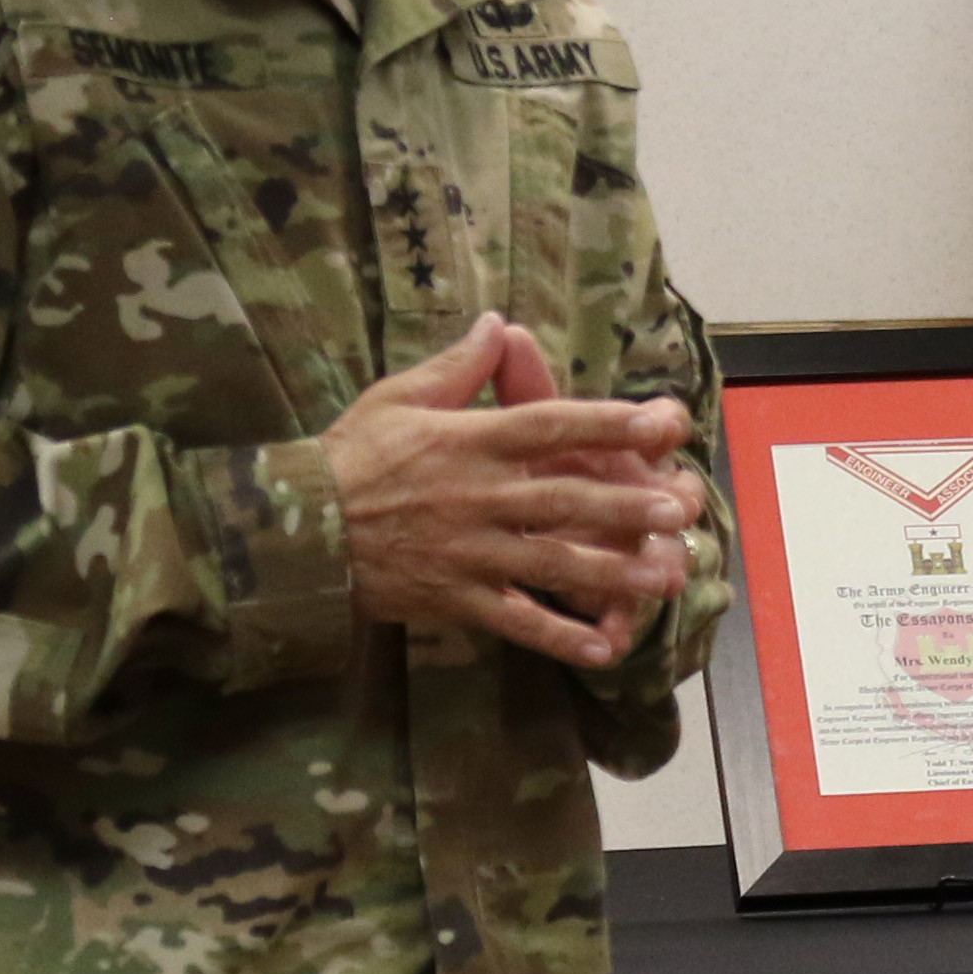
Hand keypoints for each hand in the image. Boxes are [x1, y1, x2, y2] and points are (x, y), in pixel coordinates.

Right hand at [323, 313, 703, 669]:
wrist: (294, 529)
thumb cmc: (350, 457)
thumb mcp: (398, 398)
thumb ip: (456, 366)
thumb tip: (497, 323)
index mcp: (472, 443)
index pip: (551, 426)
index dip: (608, 423)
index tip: (661, 423)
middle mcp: (480, 497)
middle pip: (565, 499)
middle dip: (625, 505)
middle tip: (679, 508)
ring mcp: (471, 553)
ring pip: (552, 563)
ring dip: (611, 571)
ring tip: (664, 576)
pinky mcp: (456, 598)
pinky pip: (515, 622)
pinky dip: (559, 637)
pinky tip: (604, 650)